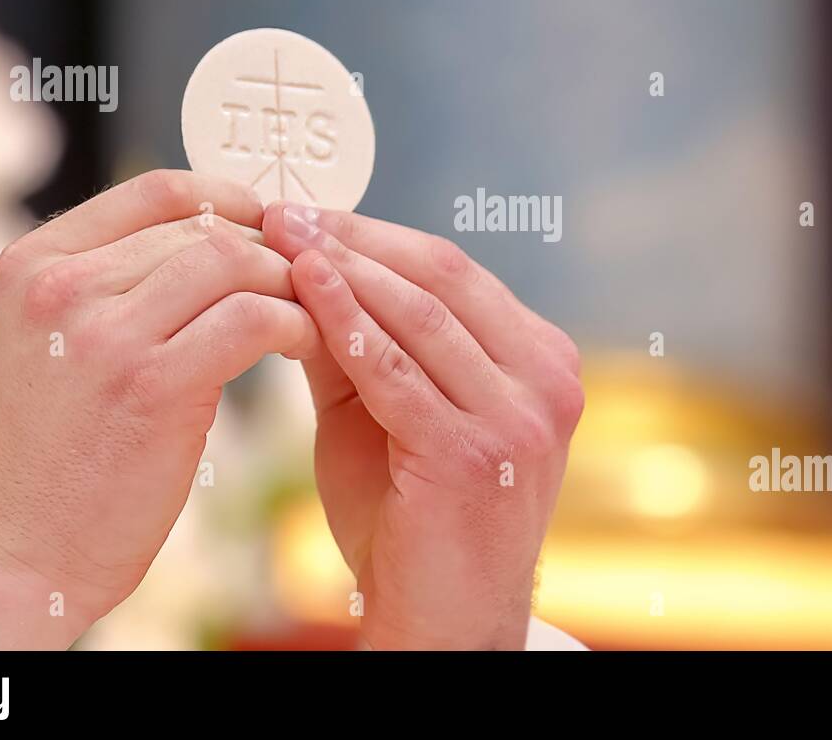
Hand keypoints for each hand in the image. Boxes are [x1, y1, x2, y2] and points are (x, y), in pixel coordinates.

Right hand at [0, 170, 318, 648]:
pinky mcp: (153, 383)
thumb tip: (217, 237)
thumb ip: (112, 284)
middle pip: (207, 228)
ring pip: (237, 264)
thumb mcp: (55, 343)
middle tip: (308, 284)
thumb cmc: (56, 451)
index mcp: (35, 263)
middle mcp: (62, 285)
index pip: (159, 191)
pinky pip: (256, 319)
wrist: (19, 553)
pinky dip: (297, 325)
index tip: (271, 229)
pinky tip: (302, 347)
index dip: (231, 200)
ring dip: (290, 287)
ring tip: (307, 318)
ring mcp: (104, 332)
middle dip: (272, 253)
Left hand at [262, 203, 583, 649]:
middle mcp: (547, 380)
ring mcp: (520, 419)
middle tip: (287, 212)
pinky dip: (347, 325)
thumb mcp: (392, 411)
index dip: (378, 235)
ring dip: (345, 270)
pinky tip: (304, 290)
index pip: (455, 273)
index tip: (313, 213)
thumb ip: (363, 342)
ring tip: (285, 238)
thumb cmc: (413, 518)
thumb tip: (307, 264)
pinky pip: (398, 373)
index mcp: (541, 360)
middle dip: (357, 239)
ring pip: (421, 317)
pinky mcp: (474, 455)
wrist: (438, 619)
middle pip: (443, 279)